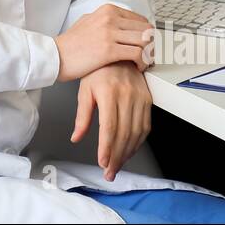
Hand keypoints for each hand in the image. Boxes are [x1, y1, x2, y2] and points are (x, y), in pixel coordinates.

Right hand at [53, 3, 153, 82]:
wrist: (56, 56)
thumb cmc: (70, 44)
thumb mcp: (88, 21)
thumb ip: (105, 20)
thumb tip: (121, 24)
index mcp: (108, 10)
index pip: (141, 19)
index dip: (148, 35)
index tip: (148, 45)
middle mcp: (110, 18)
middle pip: (147, 29)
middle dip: (152, 45)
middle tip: (150, 56)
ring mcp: (109, 33)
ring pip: (145, 40)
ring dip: (149, 54)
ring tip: (145, 62)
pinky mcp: (109, 50)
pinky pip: (137, 53)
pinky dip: (142, 62)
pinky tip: (138, 67)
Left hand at [73, 62, 151, 181]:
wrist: (118, 54)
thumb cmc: (99, 70)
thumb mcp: (85, 90)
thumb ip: (82, 116)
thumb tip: (77, 137)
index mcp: (109, 92)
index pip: (109, 127)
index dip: (107, 148)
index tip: (103, 162)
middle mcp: (127, 95)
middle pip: (124, 134)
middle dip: (117, 157)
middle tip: (110, 171)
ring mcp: (140, 98)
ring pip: (136, 133)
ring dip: (128, 153)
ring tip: (118, 165)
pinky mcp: (148, 100)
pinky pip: (146, 126)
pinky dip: (138, 142)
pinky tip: (129, 150)